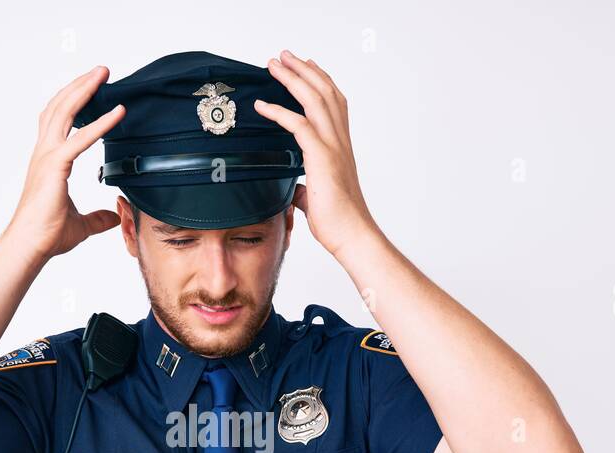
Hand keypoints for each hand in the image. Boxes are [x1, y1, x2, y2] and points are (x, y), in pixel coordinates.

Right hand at [5, 66, 125, 260]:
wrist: (30, 247)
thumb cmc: (47, 236)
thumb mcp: (81, 225)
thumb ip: (98, 219)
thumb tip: (114, 218)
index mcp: (48, 161)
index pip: (59, 121)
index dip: (74, 102)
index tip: (92, 89)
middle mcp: (45, 153)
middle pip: (60, 107)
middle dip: (80, 85)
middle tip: (101, 71)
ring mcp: (47, 156)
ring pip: (64, 111)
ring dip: (85, 89)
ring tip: (103, 74)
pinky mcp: (55, 165)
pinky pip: (81, 138)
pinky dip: (101, 123)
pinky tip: (118, 112)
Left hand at [254, 51, 377, 259]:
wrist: (352, 235)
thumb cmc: (338, 222)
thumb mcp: (317, 199)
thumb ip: (305, 189)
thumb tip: (296, 190)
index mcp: (341, 146)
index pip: (334, 102)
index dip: (320, 80)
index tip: (305, 66)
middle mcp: (340, 140)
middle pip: (324, 91)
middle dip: (303, 69)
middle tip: (283, 55)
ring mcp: (333, 146)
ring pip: (314, 99)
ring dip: (292, 78)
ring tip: (274, 64)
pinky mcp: (322, 157)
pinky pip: (298, 124)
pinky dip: (278, 111)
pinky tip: (262, 105)